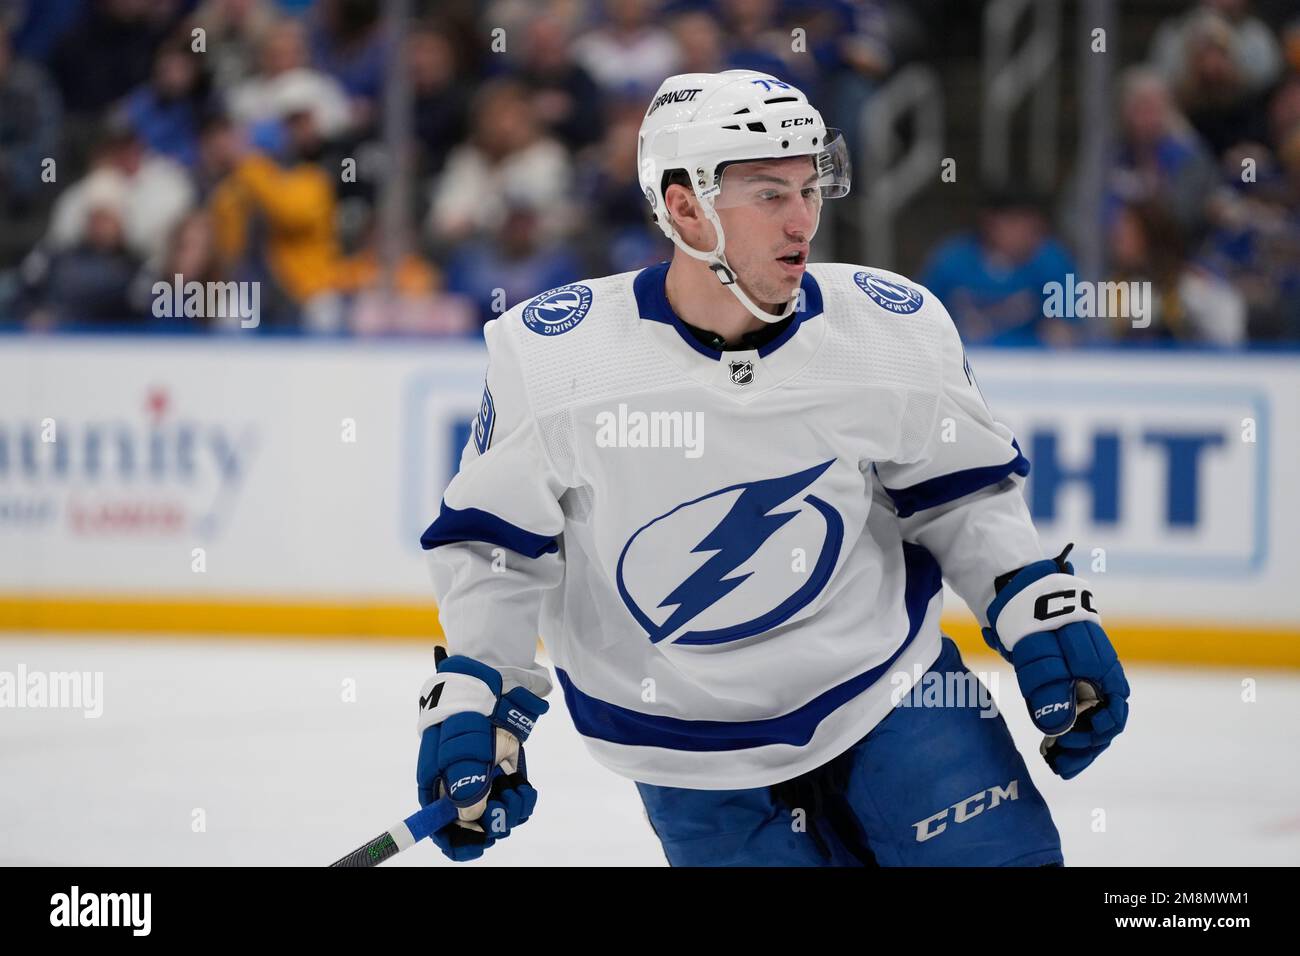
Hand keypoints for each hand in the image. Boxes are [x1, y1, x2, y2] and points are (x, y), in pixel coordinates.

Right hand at [415, 646, 547, 859]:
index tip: (481, 841)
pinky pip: (516, 805)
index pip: (441, 832)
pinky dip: (524, 802)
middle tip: (504, 803)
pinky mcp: (506, 778)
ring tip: (516, 792)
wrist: (490, 689)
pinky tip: (525, 789)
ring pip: (500, 820)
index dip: (459, 844)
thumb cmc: (465, 717)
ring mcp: (484, 786)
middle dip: (493, 824)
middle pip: (475, 830)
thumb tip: (472, 819)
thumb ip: (464, 788)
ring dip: (512, 813)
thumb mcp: (460, 752)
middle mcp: (460, 793)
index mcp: (438, 791)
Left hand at [983, 546, 1129, 778]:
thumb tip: (1057, 728)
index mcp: (1102, 669)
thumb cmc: (1032, 621)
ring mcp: (1087, 674)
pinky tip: (1052, 742)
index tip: (1064, 743)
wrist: (1020, 590)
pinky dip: (1068, 726)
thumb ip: (1049, 691)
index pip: (1113, 716)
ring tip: (1056, 760)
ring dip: (1077, 741)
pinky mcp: (1071, 674)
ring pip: (1092, 716)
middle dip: (1084, 747)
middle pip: (1104, 721)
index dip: (1092, 737)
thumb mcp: (1037, 657)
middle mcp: (1101, 674)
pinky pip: (1078, 706)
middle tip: (1059, 766)